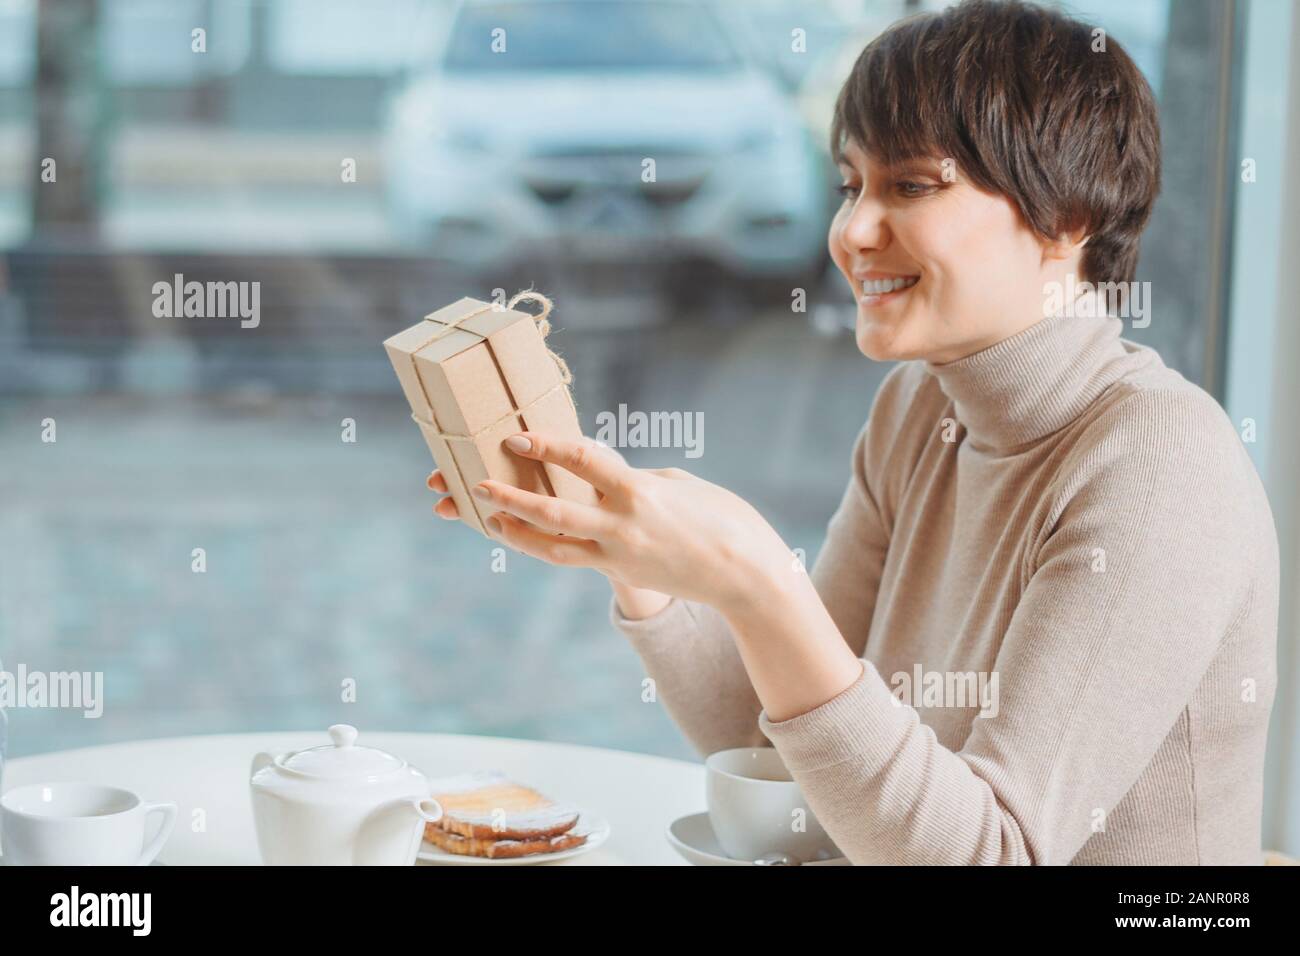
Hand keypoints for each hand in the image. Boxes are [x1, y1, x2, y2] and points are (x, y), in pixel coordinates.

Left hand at [427, 433, 795, 613]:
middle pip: (554, 511)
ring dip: (517, 530)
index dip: (547, 446)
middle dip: (513, 497)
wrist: (747, 575)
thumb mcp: (681, 483)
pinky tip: (524, 535)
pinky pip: (573, 558)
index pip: (584, 461)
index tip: (517, 436)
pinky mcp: (622, 573)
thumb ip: (637, 479)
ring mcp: (620, 555)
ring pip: (554, 545)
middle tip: (478, 484)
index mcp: (640, 492)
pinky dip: (544, 545)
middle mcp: (623, 526)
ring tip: (489, 517)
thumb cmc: (724, 518)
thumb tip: (610, 478)